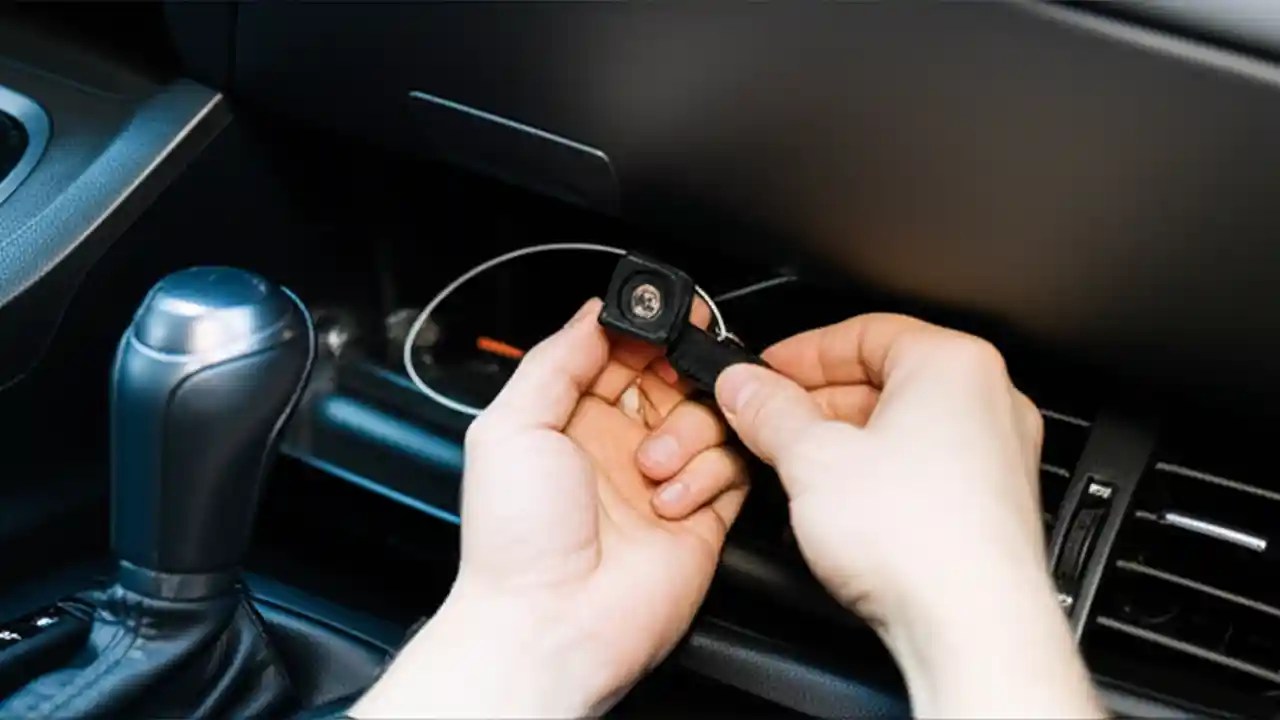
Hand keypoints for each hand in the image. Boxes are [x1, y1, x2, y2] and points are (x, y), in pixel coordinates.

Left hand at [352, 299, 747, 718]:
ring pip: (711, 416)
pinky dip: (711, 473)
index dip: (648, 330)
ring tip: (651, 467)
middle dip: (681, 372)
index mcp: (570, 418)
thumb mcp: (511, 426)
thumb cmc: (516, 539)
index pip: (621, 351)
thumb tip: (595, 310)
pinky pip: (734, 468)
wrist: (551, 623)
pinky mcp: (702, 516)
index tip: (667, 318)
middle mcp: (618, 445)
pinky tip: (671, 501)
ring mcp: (663, 479)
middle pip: (675, 377)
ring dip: (688, 431)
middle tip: (673, 382)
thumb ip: (556, 359)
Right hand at [649, 313, 1100, 716]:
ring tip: (790, 463)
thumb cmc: (919, 540)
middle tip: (762, 419)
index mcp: (953, 365)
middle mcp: (988, 401)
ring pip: (901, 426)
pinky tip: (837, 501)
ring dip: (839, 439)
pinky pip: (922, 467)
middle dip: (814, 400)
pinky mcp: (990, 504)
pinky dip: (874, 473)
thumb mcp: (812, 458)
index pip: (863, 331)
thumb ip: (769, 411)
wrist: (973, 627)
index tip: (760, 373)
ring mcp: (996, 454)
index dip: (800, 352)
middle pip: (882, 378)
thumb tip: (745, 386)